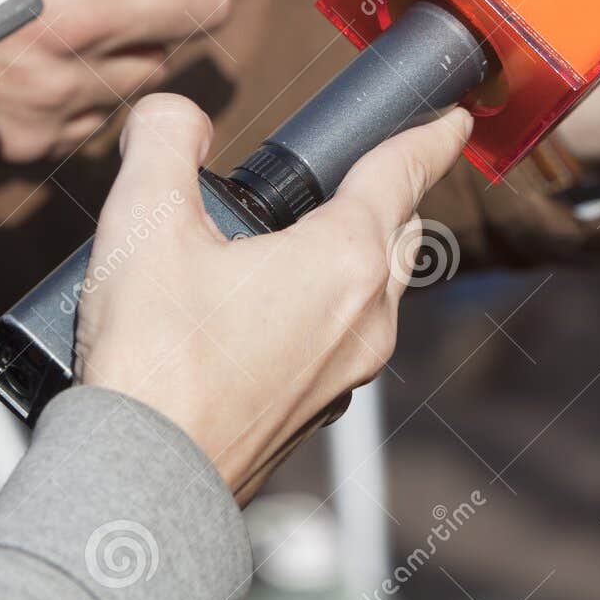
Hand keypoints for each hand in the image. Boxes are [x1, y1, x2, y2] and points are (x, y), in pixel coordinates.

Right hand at [75, 94, 471, 503]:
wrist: (145, 482)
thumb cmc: (155, 358)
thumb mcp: (145, 221)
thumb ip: (166, 142)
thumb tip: (179, 117)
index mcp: (345, 259)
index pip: (403, 174)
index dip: (431, 138)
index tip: (454, 121)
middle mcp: (368, 317)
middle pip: (400, 233)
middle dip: (391, 195)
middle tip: (361, 172)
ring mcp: (351, 372)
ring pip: (378, 291)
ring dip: (357, 255)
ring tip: (304, 238)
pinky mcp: (321, 410)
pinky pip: (346, 340)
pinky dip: (327, 309)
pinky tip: (270, 310)